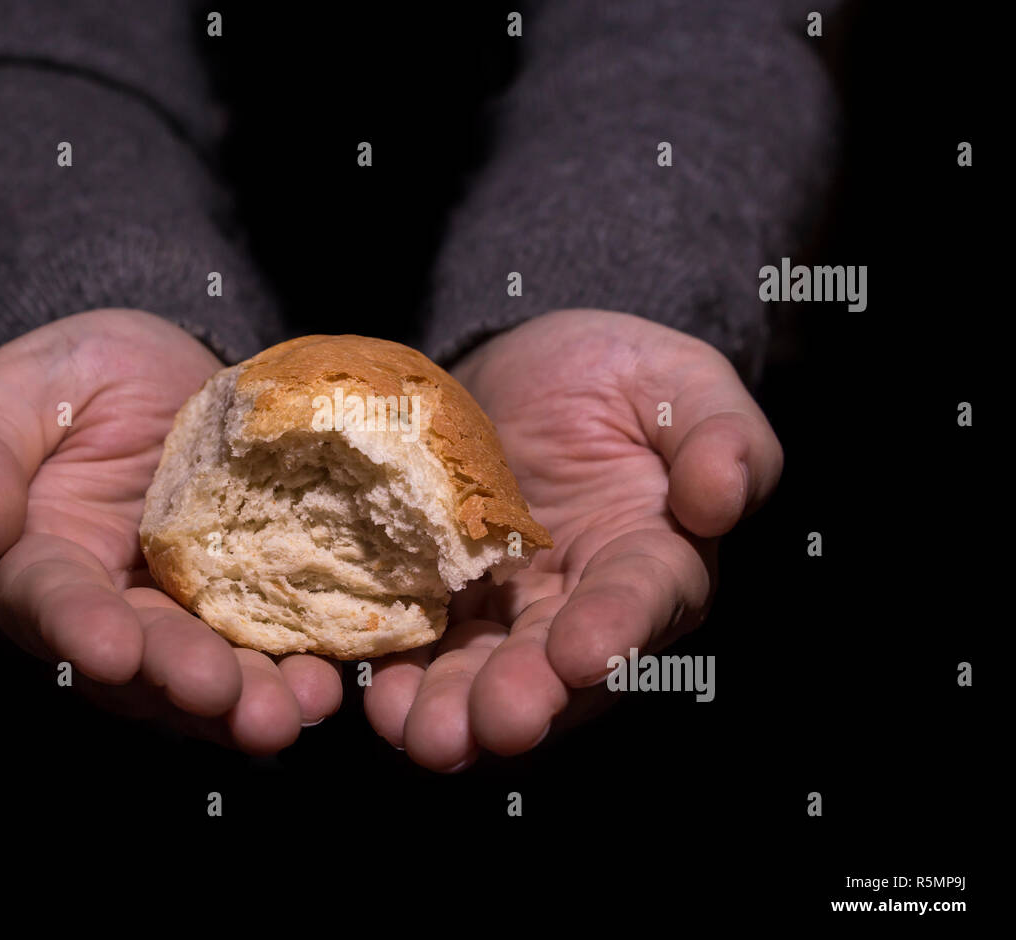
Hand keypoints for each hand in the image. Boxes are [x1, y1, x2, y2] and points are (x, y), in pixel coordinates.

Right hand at [0, 308, 341, 752]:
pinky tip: (328, 682)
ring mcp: (184, 614)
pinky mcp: (248, 604)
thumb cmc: (78, 375)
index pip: (50, 601)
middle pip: (140, 660)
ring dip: (247, 700)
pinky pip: (272, 645)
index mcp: (39, 563)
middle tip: (221, 695)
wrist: (168, 372)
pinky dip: (299, 668)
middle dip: (179, 681)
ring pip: (208, 672)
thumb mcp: (16, 389)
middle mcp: (110, 608)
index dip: (78, 627)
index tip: (113, 648)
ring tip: (288, 712)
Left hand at [364, 309, 782, 770]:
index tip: (583, 653)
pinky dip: (402, 674)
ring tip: (426, 735)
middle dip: (527, 696)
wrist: (521, 365)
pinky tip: (380, 697)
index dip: (616, 627)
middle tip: (497, 725)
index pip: (642, 596)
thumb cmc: (617, 372)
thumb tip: (722, 497)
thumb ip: (720, 432)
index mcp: (655, 554)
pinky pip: (423, 641)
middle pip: (556, 660)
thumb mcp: (682, 380)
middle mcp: (581, 599)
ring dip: (456, 706)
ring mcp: (507, 605)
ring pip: (485, 667)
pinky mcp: (444, 596)